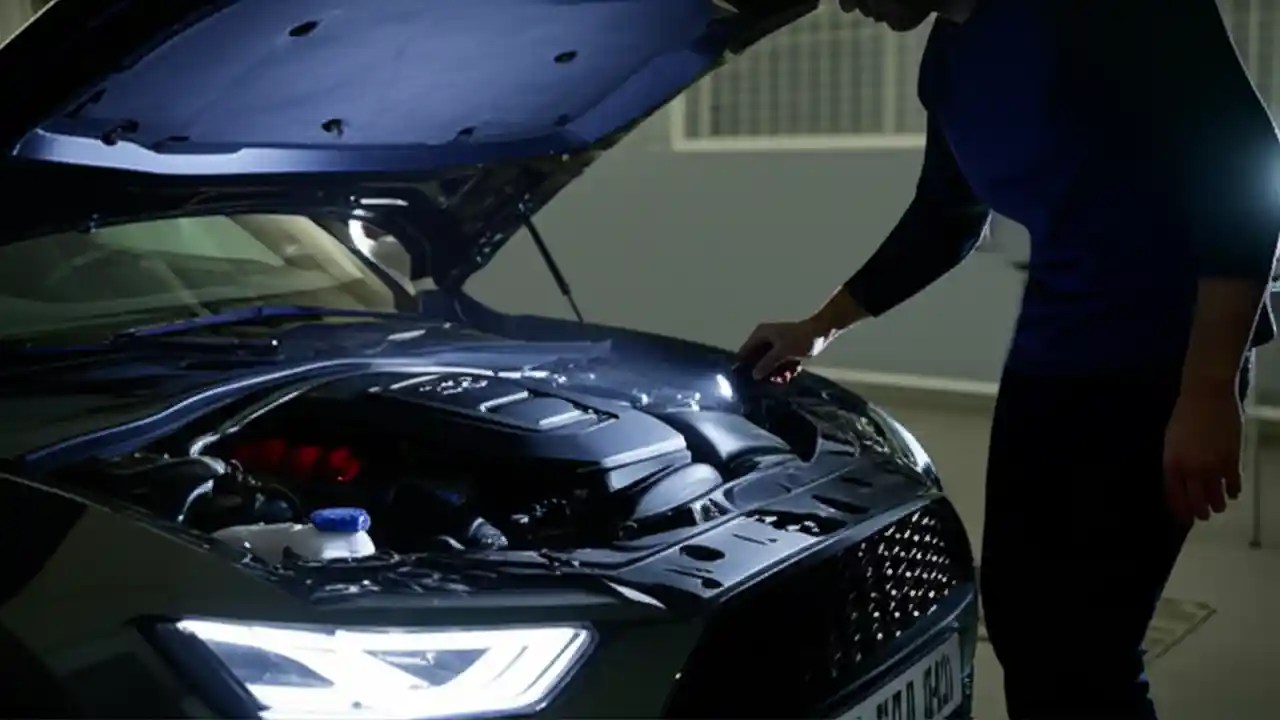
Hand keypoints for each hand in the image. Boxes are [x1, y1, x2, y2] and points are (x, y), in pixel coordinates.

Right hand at [736, 317, 832, 382]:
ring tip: (786, 376)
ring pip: (768, 363)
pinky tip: (793, 371)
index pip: (744, 351)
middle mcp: (764, 339)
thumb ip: (766, 364)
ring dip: (776, 372)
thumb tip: (754, 375)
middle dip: (764, 371)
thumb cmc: (800, 340)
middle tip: (771, 381)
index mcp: (760, 335)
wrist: (821, 333)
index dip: (743, 365)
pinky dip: (784, 369)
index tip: (744, 380)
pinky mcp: (784, 350)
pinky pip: (778, 363)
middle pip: (756, 359)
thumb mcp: (782, 353)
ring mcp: (774, 345)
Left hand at [1163, 385, 1243, 525]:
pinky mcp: (1232, 459)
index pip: (1174, 496)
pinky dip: (1234, 491)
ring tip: (1218, 506)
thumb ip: (1174, 463)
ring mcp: (1213, 466)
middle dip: (1200, 513)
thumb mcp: (1170, 441)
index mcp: (1172, 464)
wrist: (1207, 396)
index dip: (1179, 510)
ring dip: (1218, 505)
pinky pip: (1234, 484)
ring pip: (1217, 497)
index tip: (1184, 519)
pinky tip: (1233, 493)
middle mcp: (1192, 469)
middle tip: (1203, 516)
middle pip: (1196, 502)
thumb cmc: (1184, 415)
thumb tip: (1179, 482)